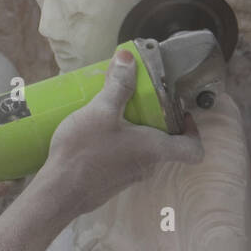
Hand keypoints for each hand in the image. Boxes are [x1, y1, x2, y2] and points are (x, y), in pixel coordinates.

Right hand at [42, 47, 204, 215]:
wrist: (57, 192)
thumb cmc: (84, 153)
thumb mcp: (100, 111)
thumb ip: (117, 85)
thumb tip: (128, 58)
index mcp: (155, 149)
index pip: (193, 149)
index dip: (193, 131)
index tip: (180, 115)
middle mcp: (146, 166)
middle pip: (163, 145)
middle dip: (152, 122)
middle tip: (135, 103)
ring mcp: (127, 178)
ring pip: (139, 152)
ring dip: (129, 134)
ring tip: (107, 116)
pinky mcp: (107, 183)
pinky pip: (119, 161)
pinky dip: (112, 147)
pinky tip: (90, 136)